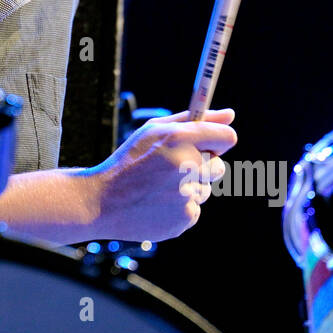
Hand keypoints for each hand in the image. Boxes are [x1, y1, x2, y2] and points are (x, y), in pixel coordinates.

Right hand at [84, 109, 236, 242]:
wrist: (102, 202)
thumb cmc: (130, 161)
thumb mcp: (153, 130)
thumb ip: (194, 120)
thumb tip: (230, 115)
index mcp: (177, 138)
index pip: (227, 138)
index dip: (219, 141)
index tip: (210, 145)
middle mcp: (186, 165)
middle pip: (219, 166)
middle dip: (202, 166)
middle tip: (173, 168)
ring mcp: (187, 194)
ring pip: (205, 189)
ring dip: (189, 188)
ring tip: (159, 188)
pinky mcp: (186, 217)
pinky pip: (194, 209)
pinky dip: (180, 207)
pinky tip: (157, 203)